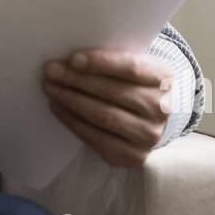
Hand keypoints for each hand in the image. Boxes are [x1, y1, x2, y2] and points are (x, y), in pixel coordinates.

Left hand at [41, 49, 173, 166]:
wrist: (150, 120)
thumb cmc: (133, 84)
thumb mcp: (133, 66)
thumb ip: (111, 60)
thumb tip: (70, 59)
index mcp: (163, 78)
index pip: (130, 67)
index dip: (100, 62)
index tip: (72, 58)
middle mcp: (160, 109)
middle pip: (113, 93)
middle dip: (76, 80)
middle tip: (51, 71)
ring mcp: (148, 135)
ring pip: (103, 116)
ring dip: (71, 100)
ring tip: (50, 88)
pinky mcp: (132, 156)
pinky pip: (96, 138)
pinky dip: (72, 121)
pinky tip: (57, 107)